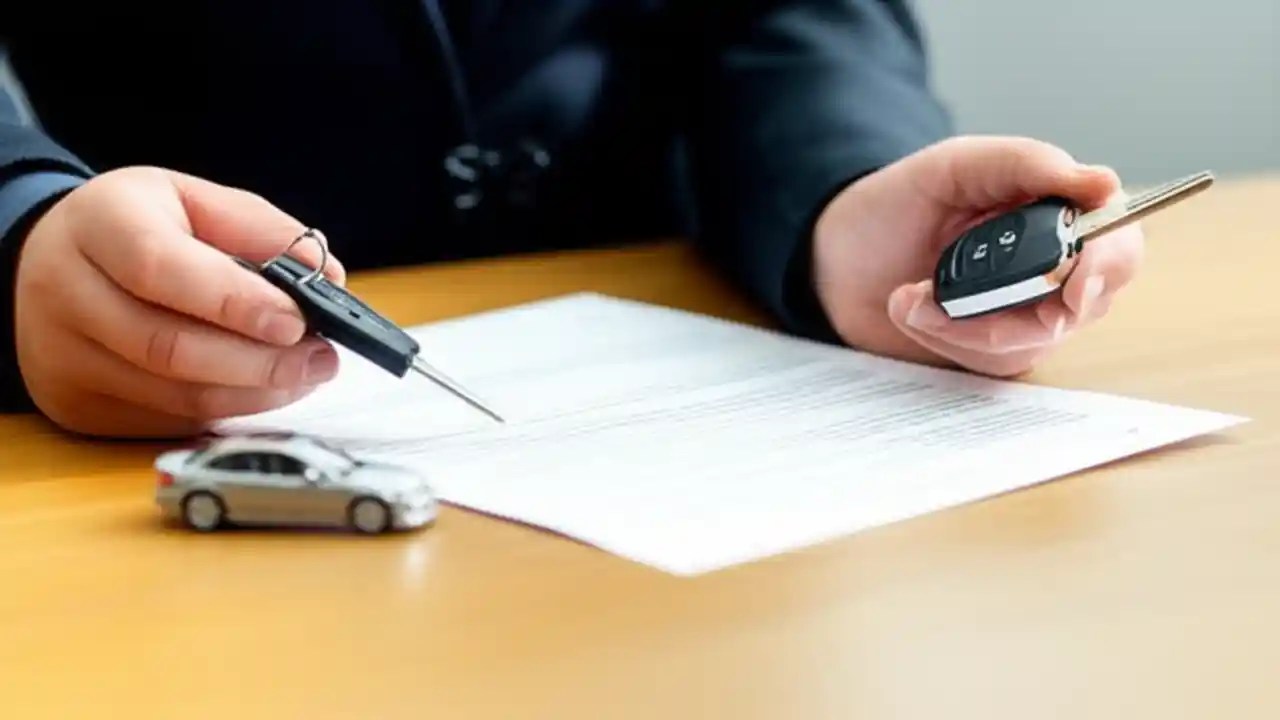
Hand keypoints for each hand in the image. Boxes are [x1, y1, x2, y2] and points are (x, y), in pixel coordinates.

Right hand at [14, 166, 345, 436]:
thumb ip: (260, 231)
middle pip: (168, 346)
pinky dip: (226, 410)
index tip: (297, 321)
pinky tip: (261, 389)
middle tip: (321, 359)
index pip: (161, 269)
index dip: (235, 301)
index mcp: (98, 224)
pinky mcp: (77, 405)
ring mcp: (65, 357)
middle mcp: (67, 291)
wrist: (53, 260)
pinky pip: (167, 421)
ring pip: (173, 396)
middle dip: (260, 362)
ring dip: (255, 393)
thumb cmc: (137, 227)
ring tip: (305, 375)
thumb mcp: (194, 201)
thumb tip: (325, 277)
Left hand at [812, 135, 1141, 376]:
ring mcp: (1030, 313)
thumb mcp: (957, 164)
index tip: (1075, 281)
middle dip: (1020, 306)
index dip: (1109, 263)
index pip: (1120, 241)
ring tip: (910, 294)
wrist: (841, 255)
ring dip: (964, 322)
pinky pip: (994, 360)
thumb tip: (1103, 184)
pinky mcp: (996, 349)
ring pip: (1034, 337)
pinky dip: (947, 336)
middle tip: (951, 296)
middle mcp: (1058, 267)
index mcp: (1061, 212)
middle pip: (1087, 302)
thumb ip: (1026, 165)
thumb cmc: (902, 201)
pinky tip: (911, 309)